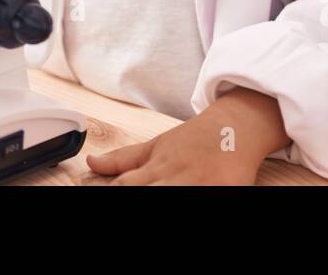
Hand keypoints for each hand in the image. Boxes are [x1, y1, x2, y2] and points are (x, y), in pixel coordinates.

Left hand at [87, 88, 286, 185]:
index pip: (125, 186)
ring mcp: (202, 186)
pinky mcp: (225, 191)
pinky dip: (193, 201)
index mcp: (159, 166)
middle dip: (137, 196)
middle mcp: (177, 178)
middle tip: (126, 201)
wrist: (236, 126)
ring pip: (174, 196)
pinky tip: (186, 196)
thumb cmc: (194, 140)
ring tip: (157, 196)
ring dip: (160, 197)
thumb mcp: (157, 145)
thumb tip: (90, 163)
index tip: (104, 193)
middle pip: (147, 194)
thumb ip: (123, 159)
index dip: (114, 191)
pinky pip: (209, 199)